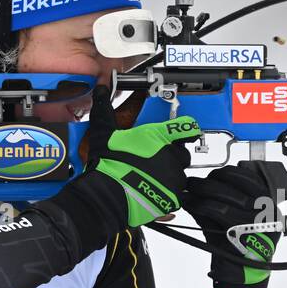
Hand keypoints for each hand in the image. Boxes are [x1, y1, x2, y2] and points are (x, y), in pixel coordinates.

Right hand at [80, 95, 201, 226]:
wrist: (108, 196)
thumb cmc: (108, 165)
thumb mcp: (105, 133)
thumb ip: (105, 110)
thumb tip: (100, 91)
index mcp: (159, 136)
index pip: (186, 127)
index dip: (186, 129)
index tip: (186, 132)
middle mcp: (172, 155)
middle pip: (182, 153)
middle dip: (171, 156)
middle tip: (153, 161)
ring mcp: (175, 177)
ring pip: (179, 174)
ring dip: (169, 175)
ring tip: (149, 179)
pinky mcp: (174, 196)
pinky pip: (176, 193)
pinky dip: (166, 193)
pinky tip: (150, 192)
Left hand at [183, 160, 286, 287]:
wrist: (244, 279)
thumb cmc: (242, 249)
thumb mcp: (245, 221)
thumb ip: (232, 200)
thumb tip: (210, 182)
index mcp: (270, 206)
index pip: (250, 179)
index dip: (228, 173)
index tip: (214, 175)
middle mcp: (265, 213)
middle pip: (233, 187)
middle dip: (209, 182)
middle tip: (193, 182)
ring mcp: (252, 224)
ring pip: (221, 199)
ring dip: (200, 192)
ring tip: (188, 192)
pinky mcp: (237, 235)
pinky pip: (214, 213)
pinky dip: (198, 206)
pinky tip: (190, 204)